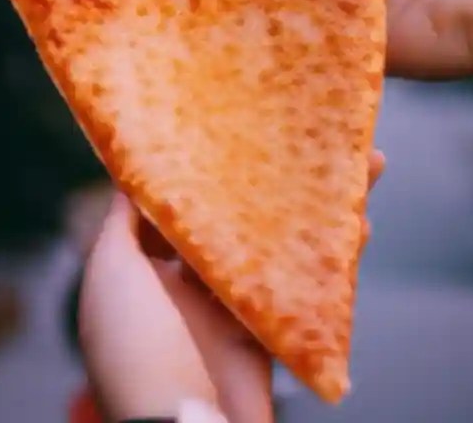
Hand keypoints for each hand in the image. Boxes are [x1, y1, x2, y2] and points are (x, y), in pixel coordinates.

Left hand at [79, 151, 386, 422]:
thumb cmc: (136, 352)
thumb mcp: (111, 276)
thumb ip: (121, 224)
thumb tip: (129, 171)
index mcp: (141, 269)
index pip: (171, 205)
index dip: (199, 164)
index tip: (230, 121)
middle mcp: (185, 286)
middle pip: (234, 219)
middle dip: (271, 178)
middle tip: (310, 135)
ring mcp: (229, 311)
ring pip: (277, 247)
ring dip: (317, 209)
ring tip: (361, 167)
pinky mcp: (271, 337)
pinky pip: (305, 290)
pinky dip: (334, 259)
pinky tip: (360, 226)